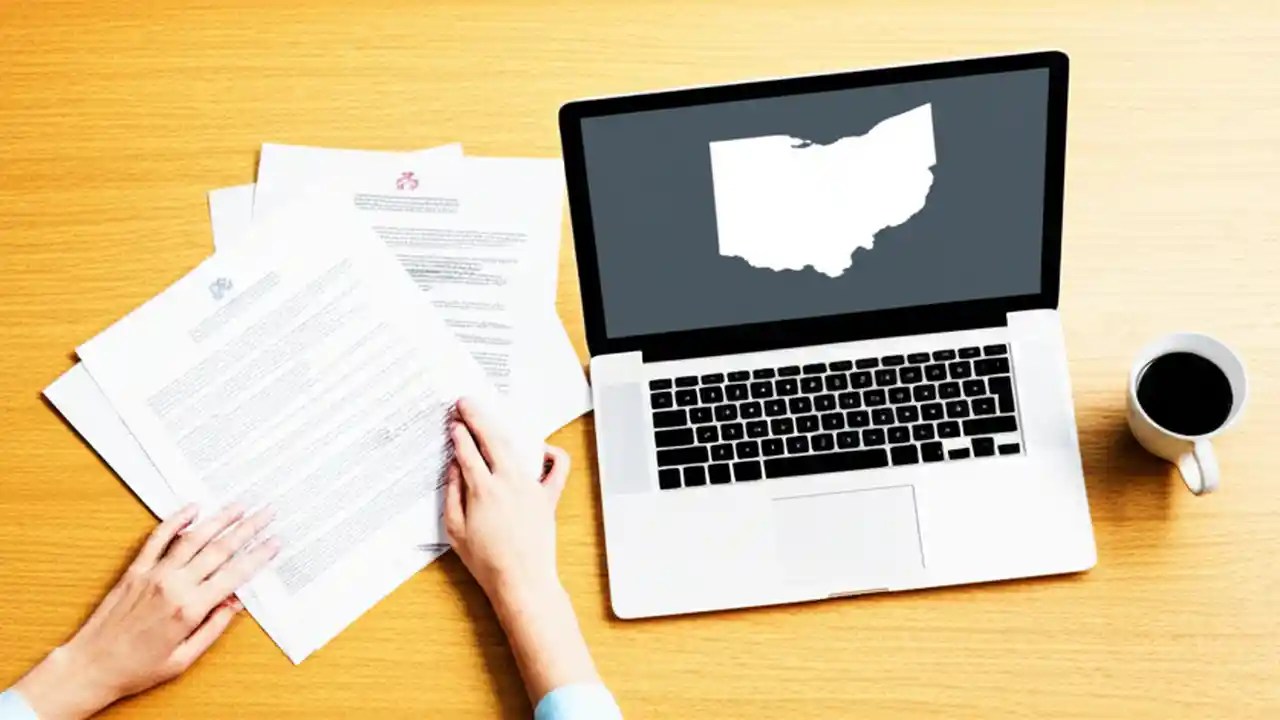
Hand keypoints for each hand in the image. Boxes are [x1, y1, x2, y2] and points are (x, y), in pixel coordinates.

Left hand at [15, 504, 278, 719]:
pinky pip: (157, 538)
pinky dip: (175, 520)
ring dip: (219, 519)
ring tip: (238, 506)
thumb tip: (236, 603)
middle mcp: (173, 585)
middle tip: (267, 514)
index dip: (258, 556)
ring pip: (193, 538)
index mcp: (190, 609)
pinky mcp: (135, 570)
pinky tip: (192, 508)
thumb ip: (213, 628)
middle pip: (219, 549)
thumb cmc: (136, 669)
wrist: (90, 666)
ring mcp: (153, 574)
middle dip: (247, 529)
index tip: (274, 543)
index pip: (234, 574)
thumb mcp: (184, 658)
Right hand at [443, 397, 602, 703]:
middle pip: (491, 439)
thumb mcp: (455, 530)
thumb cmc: (486, 561)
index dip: (458, 434)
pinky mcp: (549, 497)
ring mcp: (532, 487)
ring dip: (502, 429)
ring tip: (490, 417)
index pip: (467, 452)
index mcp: (483, 490)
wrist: (522, 580)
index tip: (452, 422)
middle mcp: (509, 482)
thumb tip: (453, 467)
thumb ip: (452, 494)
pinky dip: (553, 455)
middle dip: (476, 417)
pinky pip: (557, 469)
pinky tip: (541, 447)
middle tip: (465, 403)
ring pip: (517, 448)